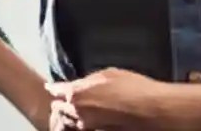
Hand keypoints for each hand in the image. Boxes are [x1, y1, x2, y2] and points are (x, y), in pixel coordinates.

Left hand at [44, 67, 164, 129]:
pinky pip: (81, 128)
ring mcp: (86, 125)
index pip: (57, 90)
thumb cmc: (132, 88)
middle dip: (59, 103)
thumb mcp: (107, 74)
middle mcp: (77, 111)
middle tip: (58, 100)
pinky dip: (79, 124)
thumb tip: (79, 83)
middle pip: (59, 109)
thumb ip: (88, 80)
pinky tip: (84, 119)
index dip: (54, 88)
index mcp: (76, 92)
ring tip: (68, 111)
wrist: (150, 110)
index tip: (50, 87)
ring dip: (68, 115)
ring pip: (69, 121)